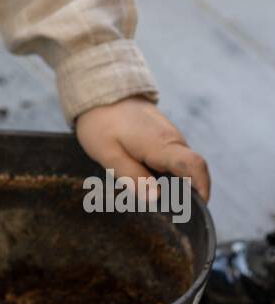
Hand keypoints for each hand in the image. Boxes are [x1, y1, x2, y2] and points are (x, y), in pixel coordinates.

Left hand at [75, 96, 210, 202]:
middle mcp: (173, 139)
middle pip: (193, 170)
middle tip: (167, 211)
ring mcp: (170, 135)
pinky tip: (148, 178)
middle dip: (186, 192)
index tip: (198, 210)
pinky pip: (173, 157)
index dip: (203, 189)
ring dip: (175, 182)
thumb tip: (156, 198)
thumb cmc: (101, 123)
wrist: (100, 91)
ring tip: (152, 196)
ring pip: (182, 164)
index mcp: (162, 144)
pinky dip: (167, 171)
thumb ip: (133, 177)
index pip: (196, 167)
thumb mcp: (109, 155)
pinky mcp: (163, 134)